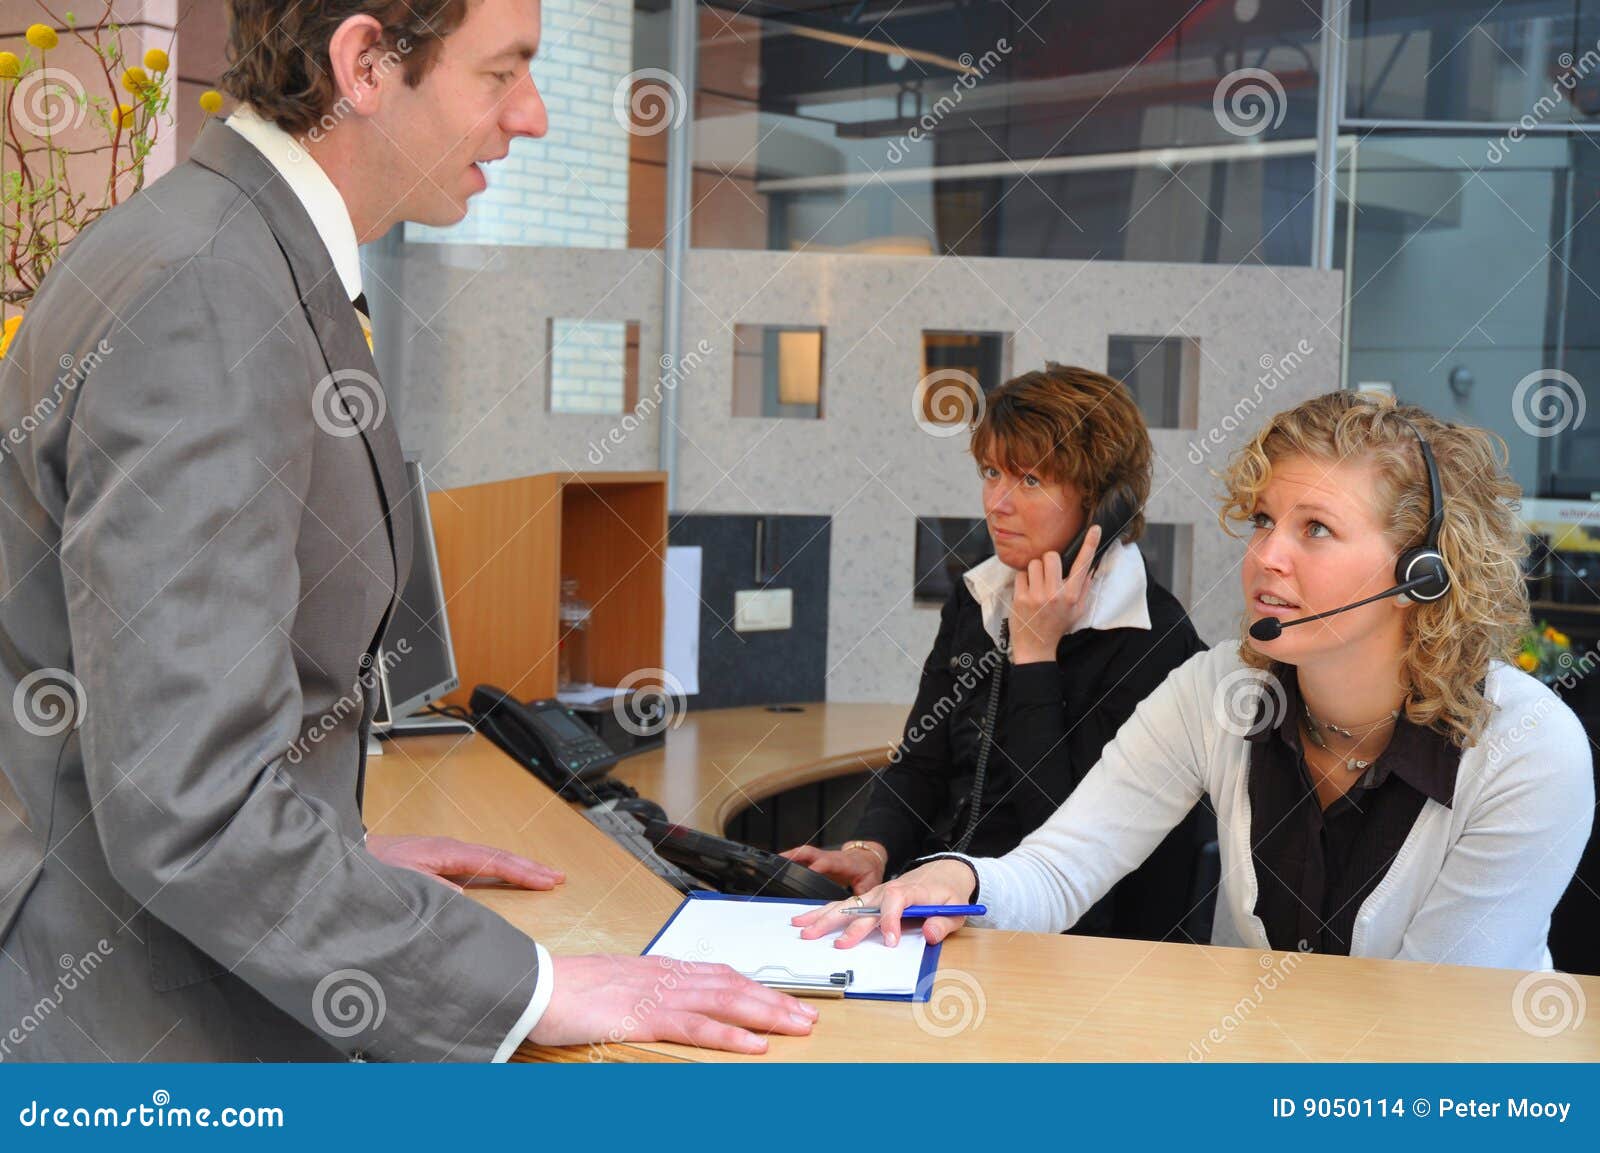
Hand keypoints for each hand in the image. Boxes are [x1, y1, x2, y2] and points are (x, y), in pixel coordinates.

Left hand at [365, 834, 564, 893]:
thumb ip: (430, 890)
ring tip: (542, 876)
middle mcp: (450, 849)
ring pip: (491, 858)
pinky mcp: (439, 861)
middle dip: (530, 867)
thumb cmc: (370, 869)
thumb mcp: (399, 882)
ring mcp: (446, 853)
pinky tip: (506, 875)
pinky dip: (500, 869)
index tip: (549, 881)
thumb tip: (463, 898)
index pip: (494, 861)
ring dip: (518, 867)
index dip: (523, 872)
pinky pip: (479, 863)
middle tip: (558, 877)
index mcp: (446, 852)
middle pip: (499, 856)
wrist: (348, 858)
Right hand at [528, 954, 817, 1053]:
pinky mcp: (646, 1016)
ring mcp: (659, 994)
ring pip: (726, 1002)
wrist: (536, 985)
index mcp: (660, 969)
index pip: (720, 975)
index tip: (781, 998)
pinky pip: (697, 1027)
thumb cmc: (567, 989)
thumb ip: (643, 993)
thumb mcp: (614, 987)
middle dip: (773, 1000)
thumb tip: (662, 1005)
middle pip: (733, 985)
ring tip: (796, 1027)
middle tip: (806, 1016)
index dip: (755, 986)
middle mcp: (667, 976)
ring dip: (765, 1014)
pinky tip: (754, 1044)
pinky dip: (729, 1035)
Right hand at [779, 842, 885, 893]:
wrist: (868, 858)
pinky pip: (803, 856)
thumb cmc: (868, 872)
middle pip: (811, 854)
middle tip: (782, 866)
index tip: (807, 874)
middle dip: (796, 858)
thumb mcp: (869, 884)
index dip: (817, 867)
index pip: (828, 863)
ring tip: (774, 862)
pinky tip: (779, 863)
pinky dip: (791, 858)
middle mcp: (830, 857)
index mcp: (843, 863)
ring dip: (790, 856)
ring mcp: (823, 857)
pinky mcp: (818, 859)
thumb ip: (862, 897)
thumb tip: (858, 911)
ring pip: (804, 853)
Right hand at [789, 857, 978, 949]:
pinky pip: (845, 904)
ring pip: (847, 904)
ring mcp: (875, 894)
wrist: (943, 873)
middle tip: (836, 944)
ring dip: (825, 917)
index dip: (891, 921)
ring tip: (805, 929)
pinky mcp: (869, 898)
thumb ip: (943, 922)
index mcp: (910, 890)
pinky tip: (806, 919)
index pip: (897, 901)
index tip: (890, 941)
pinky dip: (824, 911)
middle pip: (864, 906)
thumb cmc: (947, 892)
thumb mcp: (956, 908)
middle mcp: (888, 890)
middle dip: (848, 925)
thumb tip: (930, 933)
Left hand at [1010, 525, 1099, 662]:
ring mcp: (1037, 596)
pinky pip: (1021, 575)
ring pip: (1034, 563)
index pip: (1083, 565)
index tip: (1095, 529)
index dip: (1090, 545)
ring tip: (1037, 585)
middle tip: (1048, 574)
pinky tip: (1027, 592)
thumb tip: (1090, 567)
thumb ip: (1084, 588)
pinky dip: (1023, 581)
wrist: (1036, 647)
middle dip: (1049, 561)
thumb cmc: (1057, 626)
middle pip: (1051, 556)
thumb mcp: (1077, 610)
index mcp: (1072, 596)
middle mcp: (1056, 594)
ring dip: (1035, 571)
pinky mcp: (1020, 598)